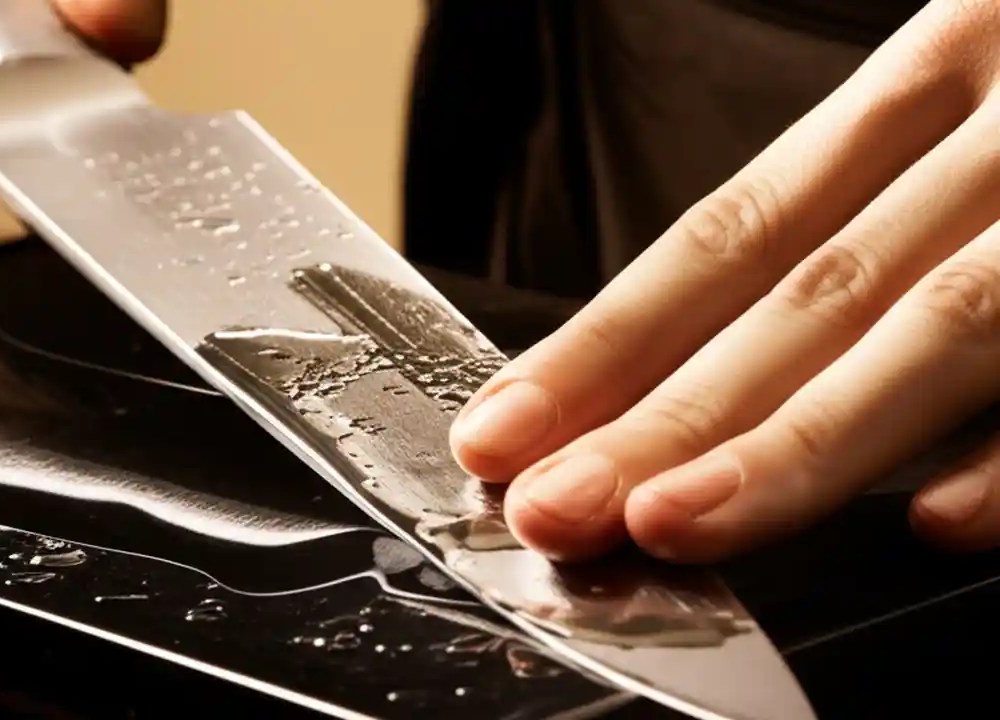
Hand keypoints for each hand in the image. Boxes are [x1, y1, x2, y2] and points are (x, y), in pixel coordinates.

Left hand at [450, 0, 999, 563]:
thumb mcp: (983, 98)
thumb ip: (878, 218)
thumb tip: (730, 375)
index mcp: (943, 73)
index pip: (734, 231)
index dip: (610, 339)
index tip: (507, 428)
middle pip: (806, 291)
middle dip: (666, 414)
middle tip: (550, 508)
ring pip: (942, 325)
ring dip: (801, 442)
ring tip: (678, 524)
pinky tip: (941, 525)